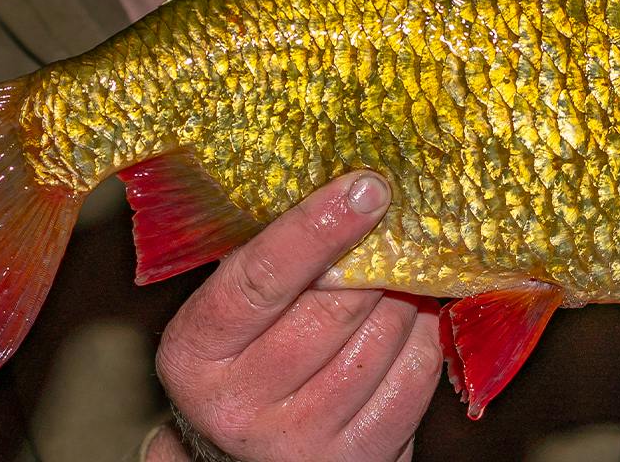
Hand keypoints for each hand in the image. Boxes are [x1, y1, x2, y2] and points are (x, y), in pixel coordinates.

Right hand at [152, 171, 443, 461]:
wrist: (251, 456)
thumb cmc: (248, 355)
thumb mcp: (230, 310)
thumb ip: (269, 257)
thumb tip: (346, 185)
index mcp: (194, 354)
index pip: (260, 279)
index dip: (317, 227)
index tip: (367, 186)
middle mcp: (239, 406)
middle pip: (334, 307)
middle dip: (376, 257)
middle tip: (397, 223)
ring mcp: (300, 442)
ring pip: (383, 339)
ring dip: (404, 295)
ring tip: (400, 273)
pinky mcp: (357, 460)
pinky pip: (414, 377)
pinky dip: (424, 336)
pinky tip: (413, 318)